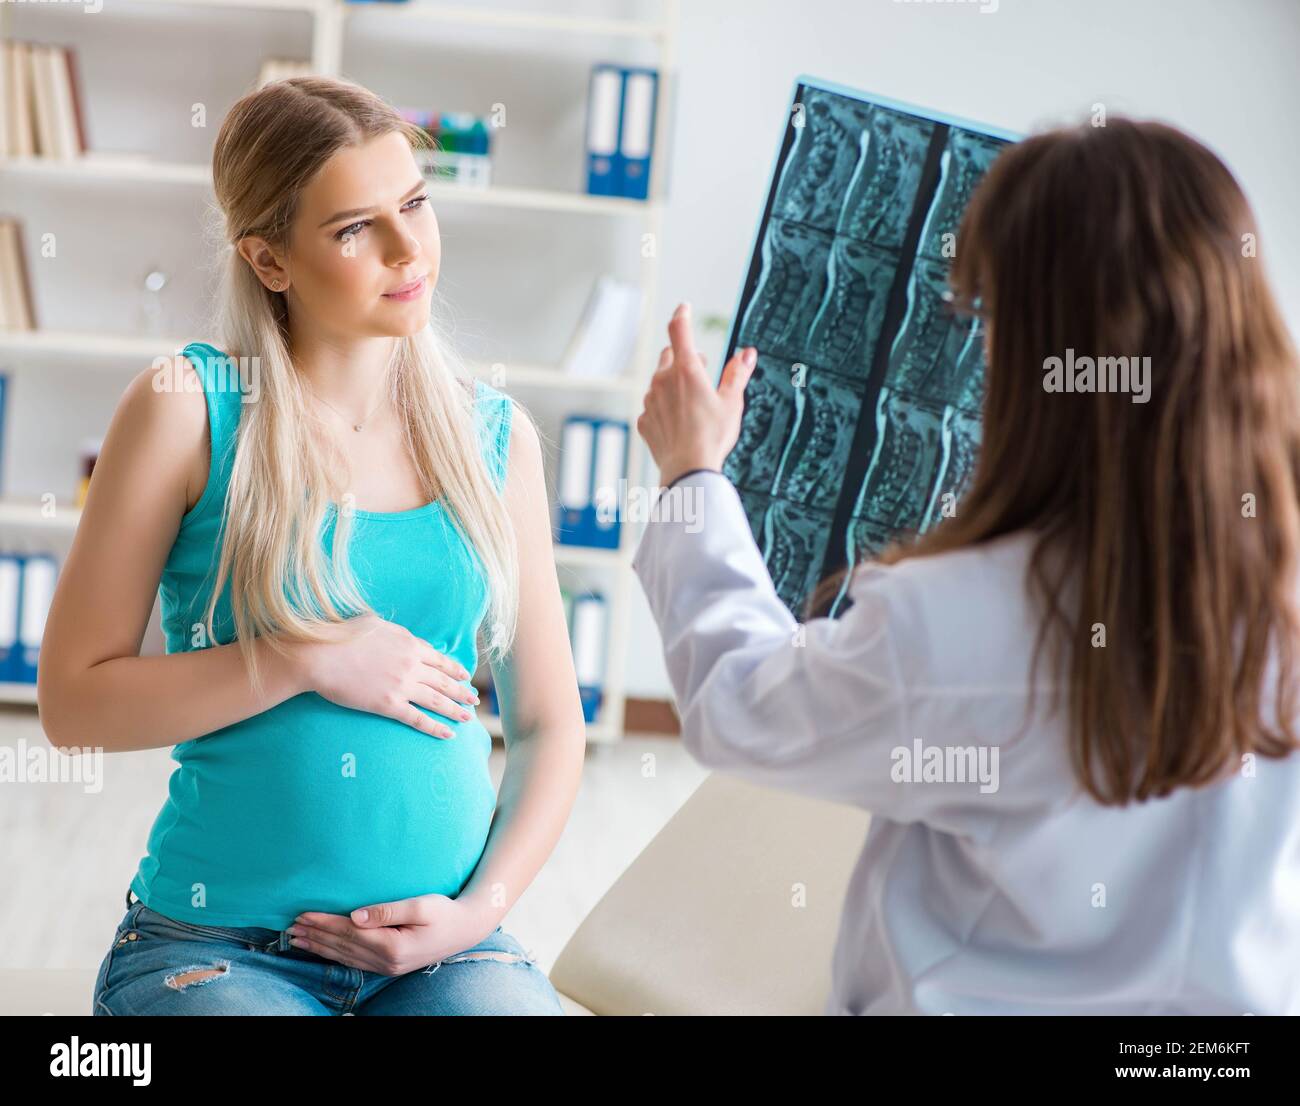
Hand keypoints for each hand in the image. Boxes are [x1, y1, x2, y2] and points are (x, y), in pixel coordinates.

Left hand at [288, 893, 496, 975]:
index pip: (348, 933)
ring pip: (344, 957)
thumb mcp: (420, 905)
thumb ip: (387, 910)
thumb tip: (356, 915)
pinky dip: (335, 955)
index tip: (302, 914)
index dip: (324, 923)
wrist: (465, 929)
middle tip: (290, 927)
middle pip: (342, 947)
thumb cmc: (445, 912)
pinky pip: (354, 962)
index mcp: (391, 945)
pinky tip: (324, 950)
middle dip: (315, 936)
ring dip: (320, 947)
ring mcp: (387, 966)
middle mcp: (386, 961)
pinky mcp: (390, 965)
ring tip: (298, 939)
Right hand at [294, 613, 478, 737]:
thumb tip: (406, 638)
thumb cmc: (342, 636)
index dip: (454, 670)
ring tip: (468, 717)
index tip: (465, 676)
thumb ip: (396, 633)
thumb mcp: (375, 624)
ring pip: (437, 701)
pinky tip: (448, 734)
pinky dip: (435, 728)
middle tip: (475, 699)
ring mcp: (402, 686)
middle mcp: (411, 665)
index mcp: (410, 644)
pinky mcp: (389, 705)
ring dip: (455, 710)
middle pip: (444, 681)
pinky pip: (419, 719)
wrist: (320, 656)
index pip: (440, 659)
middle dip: (462, 691)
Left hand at [637, 301, 756, 486]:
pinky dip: (663, 408)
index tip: (684, 308)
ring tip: (692, 404)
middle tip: (701, 373)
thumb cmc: (713, 436)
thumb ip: (737, 374)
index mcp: (686, 369)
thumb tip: (748, 353)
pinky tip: (678, 423)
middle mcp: (663, 380)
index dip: (682, 315)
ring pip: (659, 381)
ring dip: (672, 384)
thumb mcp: (732, 403)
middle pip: (669, 355)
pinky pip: (653, 406)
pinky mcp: (644, 420)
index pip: (679, 330)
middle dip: (683, 357)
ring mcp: (650, 400)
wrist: (688, 470)